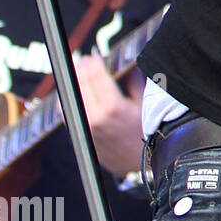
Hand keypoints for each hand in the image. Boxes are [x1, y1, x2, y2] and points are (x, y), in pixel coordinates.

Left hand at [75, 54, 145, 179]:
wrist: (147, 163)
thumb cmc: (150, 134)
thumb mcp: (147, 104)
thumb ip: (134, 82)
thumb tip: (128, 66)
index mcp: (114, 108)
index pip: (96, 77)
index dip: (93, 63)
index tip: (93, 56)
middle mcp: (96, 119)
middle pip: (80, 87)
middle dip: (80, 71)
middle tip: (83, 62)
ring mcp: (87, 130)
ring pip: (70, 102)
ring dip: (72, 87)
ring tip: (76, 77)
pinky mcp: (84, 139)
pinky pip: (70, 118)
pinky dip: (70, 104)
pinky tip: (74, 97)